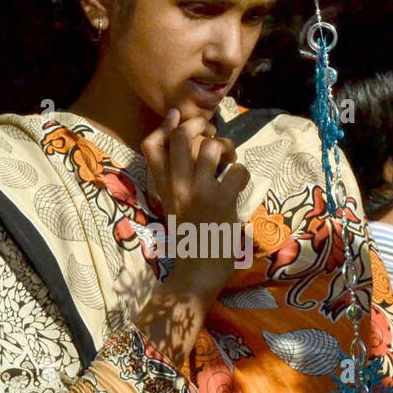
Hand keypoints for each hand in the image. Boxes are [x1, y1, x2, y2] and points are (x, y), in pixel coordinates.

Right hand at [141, 108, 248, 291]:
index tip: (178, 119)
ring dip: (227, 148)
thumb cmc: (189, 242)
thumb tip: (196, 155)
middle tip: (212, 136)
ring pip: (211, 147)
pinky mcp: (221, 201)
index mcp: (162, 188)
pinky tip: (238, 185)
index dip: (166, 125)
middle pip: (181, 136)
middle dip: (200, 126)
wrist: (196, 273)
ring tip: (229, 161)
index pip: (150, 145)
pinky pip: (237, 170)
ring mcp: (199, 192)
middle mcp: (177, 186)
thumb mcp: (174, 209)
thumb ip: (177, 183)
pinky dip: (243, 174)